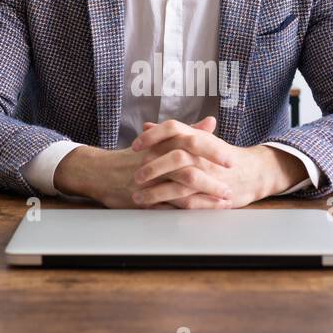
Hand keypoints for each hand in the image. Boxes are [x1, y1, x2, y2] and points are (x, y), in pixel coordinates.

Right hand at [51, 117, 232, 207]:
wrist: (100, 172)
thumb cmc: (133, 156)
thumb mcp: (160, 139)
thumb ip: (188, 131)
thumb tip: (211, 121)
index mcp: (163, 141)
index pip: (192, 142)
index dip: (214, 152)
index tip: (231, 159)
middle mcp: (157, 157)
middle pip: (189, 165)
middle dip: (213, 178)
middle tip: (230, 185)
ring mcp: (151, 178)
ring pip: (181, 186)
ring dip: (205, 195)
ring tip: (223, 201)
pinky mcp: (145, 195)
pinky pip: (169, 203)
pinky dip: (188, 207)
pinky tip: (202, 211)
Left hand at [130, 118, 305, 208]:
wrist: (254, 172)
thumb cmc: (221, 156)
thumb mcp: (199, 139)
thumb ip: (172, 134)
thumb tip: (147, 126)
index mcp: (199, 138)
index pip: (174, 129)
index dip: (153, 137)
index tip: (135, 146)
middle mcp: (204, 155)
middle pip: (176, 157)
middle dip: (153, 168)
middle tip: (135, 176)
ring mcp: (209, 176)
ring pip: (180, 184)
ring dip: (156, 192)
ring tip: (137, 197)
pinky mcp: (212, 196)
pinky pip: (188, 202)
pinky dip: (169, 206)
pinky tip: (153, 208)